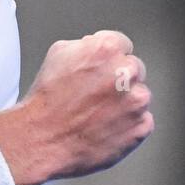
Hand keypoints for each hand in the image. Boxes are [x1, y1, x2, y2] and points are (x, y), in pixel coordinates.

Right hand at [24, 29, 153, 178]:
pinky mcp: (140, 127)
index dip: (108, 59)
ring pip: (139, 96)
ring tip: (97, 113)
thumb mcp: (57, 55)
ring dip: (124, 102)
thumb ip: (85, 46)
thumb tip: (93, 47)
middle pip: (133, 69)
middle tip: (95, 94)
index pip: (122, 45)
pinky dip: (127, 125)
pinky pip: (141, 121)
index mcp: (107, 49)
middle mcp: (126, 73)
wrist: (42, 140)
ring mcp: (136, 101)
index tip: (101, 69)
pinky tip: (104, 126)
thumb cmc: (47, 102)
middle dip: (118, 80)